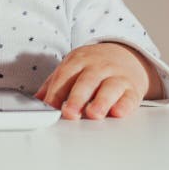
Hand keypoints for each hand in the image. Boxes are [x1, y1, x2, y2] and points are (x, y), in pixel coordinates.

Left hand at [34, 42, 158, 119]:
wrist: (126, 55)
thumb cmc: (93, 66)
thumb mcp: (72, 68)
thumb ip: (54, 84)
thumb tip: (35, 101)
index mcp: (78, 60)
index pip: (65, 75)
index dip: (57, 92)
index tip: (50, 107)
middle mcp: (98, 67)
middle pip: (86, 81)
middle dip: (77, 97)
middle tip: (69, 113)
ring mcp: (116, 76)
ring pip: (109, 88)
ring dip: (101, 101)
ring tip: (93, 114)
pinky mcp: (132, 88)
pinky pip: (129, 97)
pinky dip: (124, 105)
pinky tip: (118, 112)